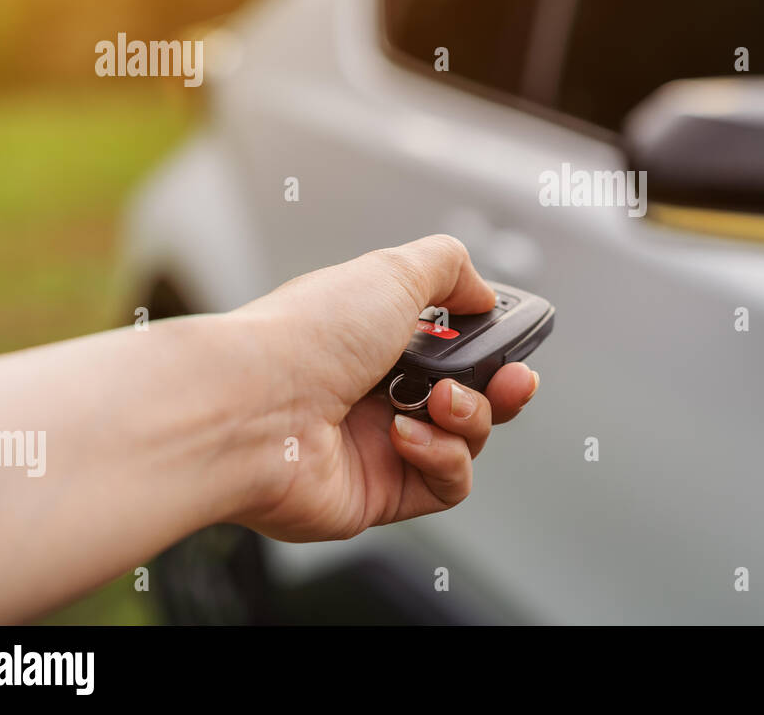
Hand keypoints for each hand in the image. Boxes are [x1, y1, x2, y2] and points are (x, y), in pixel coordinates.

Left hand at [227, 234, 539, 541]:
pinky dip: (442, 457)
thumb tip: (481, 292)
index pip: (450, 342)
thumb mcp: (390, 272)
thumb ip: (447, 268)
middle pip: (469, 395)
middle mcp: (375, 391)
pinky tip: (405, 435)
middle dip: (502, 387)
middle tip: (513, 379)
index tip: (513, 337)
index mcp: (373, 337)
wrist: (250, 409)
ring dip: (468, 417)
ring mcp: (377, 445)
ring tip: (438, 400)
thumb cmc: (307, 337)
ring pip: (465, 440)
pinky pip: (446, 483)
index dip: (489, 342)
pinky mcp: (379, 495)